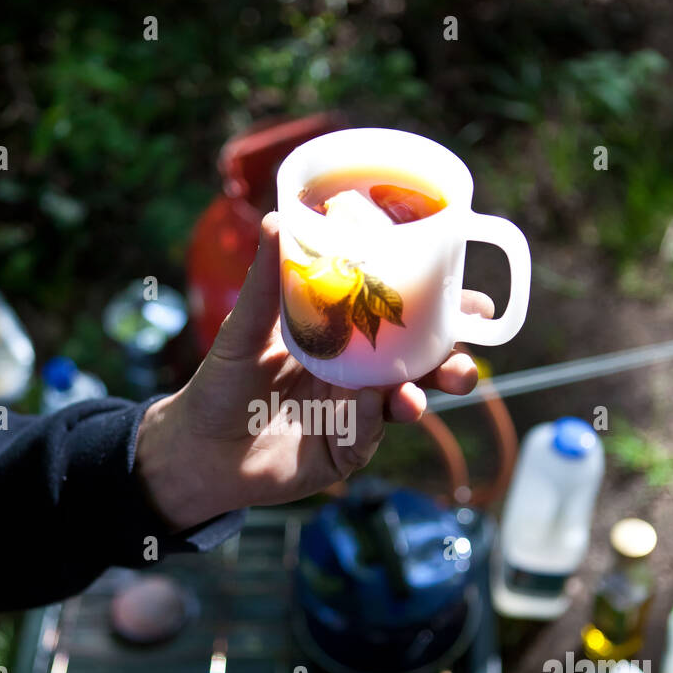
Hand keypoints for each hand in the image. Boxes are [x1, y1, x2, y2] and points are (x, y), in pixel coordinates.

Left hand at [136, 214, 492, 530]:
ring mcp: (355, 415)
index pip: (406, 321)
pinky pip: (367, 436)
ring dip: (420, 397)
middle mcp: (360, 375)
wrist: (198, 447)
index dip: (445, 314)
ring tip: (417, 396)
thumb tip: (276, 220)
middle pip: (421, 366)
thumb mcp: (244, 328)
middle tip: (463, 362)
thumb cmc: (223, 382)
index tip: (474, 304)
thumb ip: (266, 282)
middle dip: (451, 363)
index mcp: (347, 338)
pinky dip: (370, 422)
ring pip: (404, 403)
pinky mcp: (344, 451)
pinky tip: (365, 410)